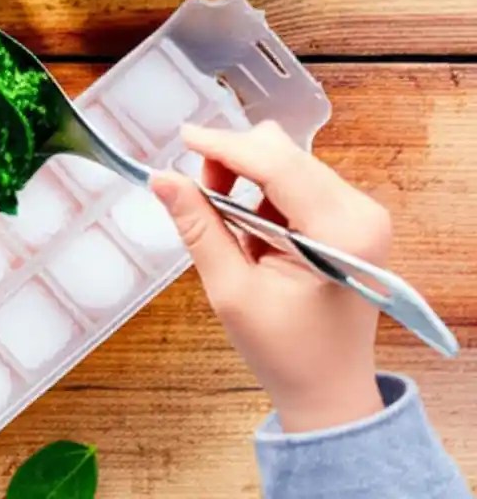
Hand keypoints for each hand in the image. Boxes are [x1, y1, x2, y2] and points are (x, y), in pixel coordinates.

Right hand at [150, 121, 388, 432]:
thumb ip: (199, 228)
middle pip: (285, 154)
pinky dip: (262, 195)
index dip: (226, 147)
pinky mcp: (350, 218)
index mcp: (342, 233)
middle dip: (233, 163)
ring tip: (225, 223)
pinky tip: (250, 231)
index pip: (278, 165)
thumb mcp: (231, 291)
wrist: (328, 387)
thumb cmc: (287, 351)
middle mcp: (361, 213)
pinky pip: (296, 182)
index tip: (183, 137)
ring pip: (288, 162)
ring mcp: (360, 213)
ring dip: (246, 179)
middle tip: (197, 194)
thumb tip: (163, 179)